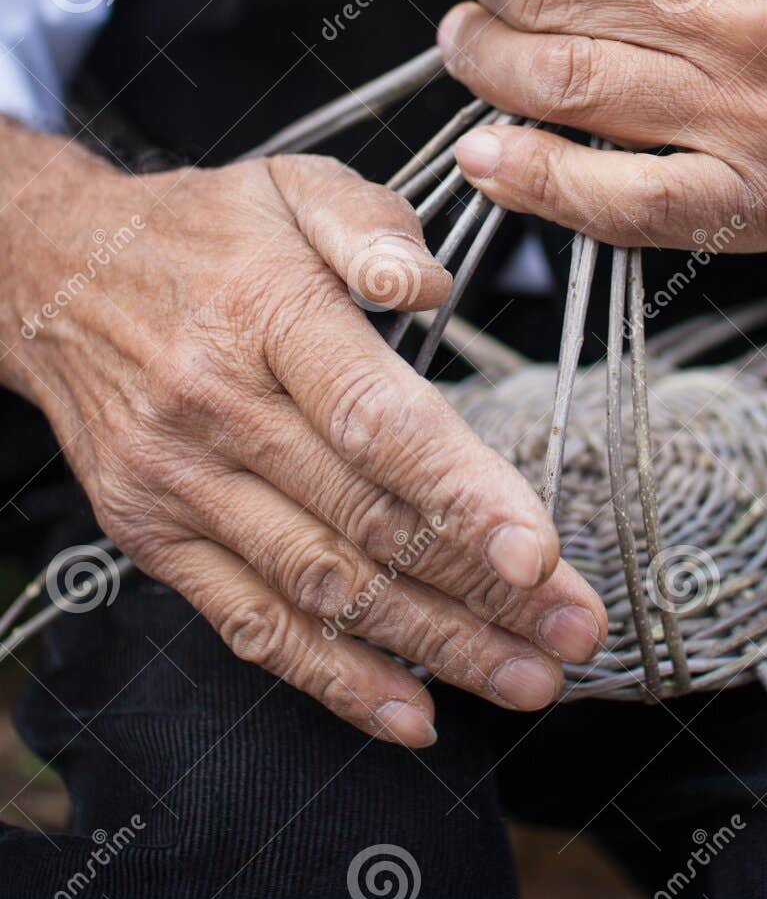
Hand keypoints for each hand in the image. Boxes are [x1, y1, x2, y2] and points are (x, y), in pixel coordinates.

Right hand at [1, 131, 605, 743]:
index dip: (461, 493)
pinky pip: (249, 623)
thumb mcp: (291, 185)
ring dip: (433, 645)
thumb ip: (371, 226)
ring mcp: (179, 483)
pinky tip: (412, 712)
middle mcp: (218, 408)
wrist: (56, 275)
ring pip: (322, 586)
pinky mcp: (153, 536)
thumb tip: (430, 282)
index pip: (375, 419)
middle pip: (366, 519)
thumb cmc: (202, 232)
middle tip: (577, 627)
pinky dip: (333, 678)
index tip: (538, 553)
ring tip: (528, 675)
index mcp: (265, 313)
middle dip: (483, 589)